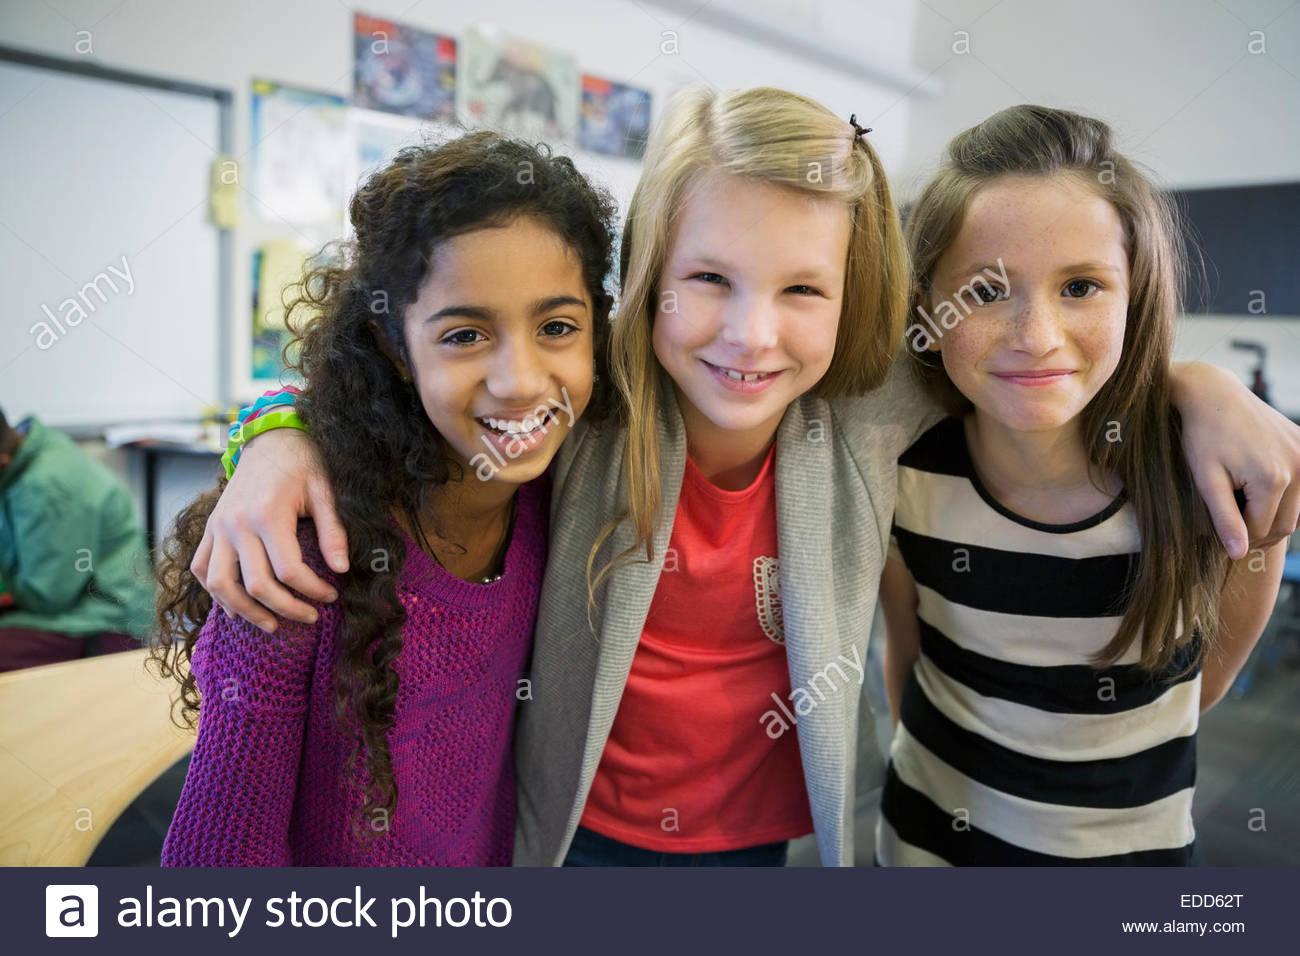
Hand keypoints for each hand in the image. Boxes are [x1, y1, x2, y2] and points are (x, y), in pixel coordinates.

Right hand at [190, 428, 347, 631]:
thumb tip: (342, 569)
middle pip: (256, 585)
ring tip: (272, 625)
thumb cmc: (303, 464)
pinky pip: (202, 568)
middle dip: (287, 608)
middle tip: (311, 617)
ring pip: (220, 584)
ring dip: (245, 612)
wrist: (269, 439)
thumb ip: (332, 530)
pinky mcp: (210, 528)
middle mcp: (237, 524)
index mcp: (268, 513)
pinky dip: (215, 593)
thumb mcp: (325, 491)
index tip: (331, 596)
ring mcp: (218, 527)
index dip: (313, 590)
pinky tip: (237, 608)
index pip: (289, 570)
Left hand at [1174, 362, 1299, 558]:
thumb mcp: (1206, 480)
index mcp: (1273, 479)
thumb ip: (1225, 518)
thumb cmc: (1202, 437)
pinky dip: (1284, 497)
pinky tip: (1257, 491)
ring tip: (1240, 507)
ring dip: (1272, 516)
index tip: (1217, 537)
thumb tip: (1240, 554)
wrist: (1213, 395)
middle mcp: (1299, 467)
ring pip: (1297, 510)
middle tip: (1230, 529)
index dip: (1238, 539)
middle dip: (1257, 532)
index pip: (1260, 531)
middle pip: (1284, 525)